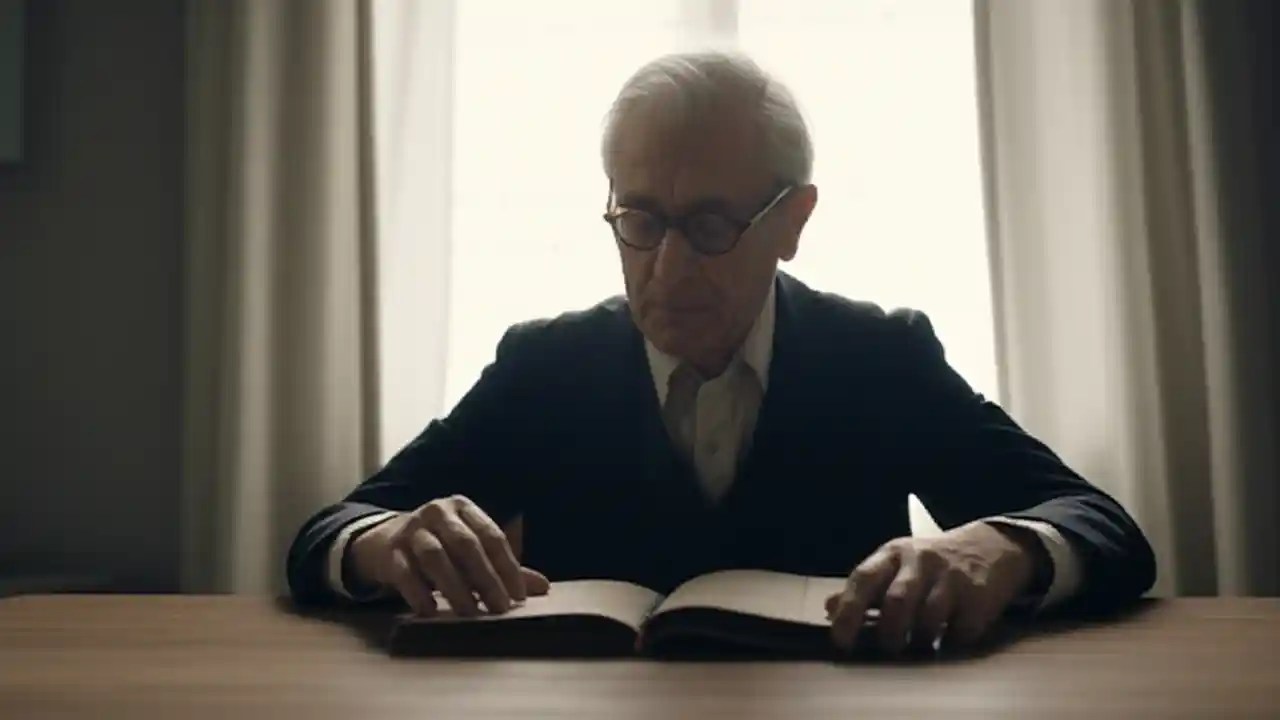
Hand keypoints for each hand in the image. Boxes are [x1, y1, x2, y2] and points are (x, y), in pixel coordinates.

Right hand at [349, 495, 548, 616]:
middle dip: (485, 578)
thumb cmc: (440, 546)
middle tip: (499, 608)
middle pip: (466, 545)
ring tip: (469, 613)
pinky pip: (405, 573)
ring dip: (455, 587)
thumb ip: (503, 567)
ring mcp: (411, 530)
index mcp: (464, 508)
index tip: (518, 596)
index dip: (507, 566)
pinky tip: (431, 612)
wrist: (384, 540)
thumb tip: (543, 588)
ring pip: (435, 556)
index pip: (492, 536)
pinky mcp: (390, 552)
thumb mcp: (471, 550)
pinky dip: (418, 593)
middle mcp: (438, 513)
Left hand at [825, 521, 1038, 654]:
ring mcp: (952, 577)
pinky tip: (949, 637)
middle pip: (897, 601)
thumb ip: (864, 587)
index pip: (864, 578)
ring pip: (928, 618)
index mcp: (894, 554)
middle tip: (888, 647)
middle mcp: (921, 561)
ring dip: (920, 640)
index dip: (849, 610)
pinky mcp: (980, 595)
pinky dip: (951, 641)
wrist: (992, 546)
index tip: (840, 640)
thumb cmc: (931, 563)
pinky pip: (960, 630)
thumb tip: (829, 607)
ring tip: (918, 645)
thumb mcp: (895, 565)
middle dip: (889, 632)